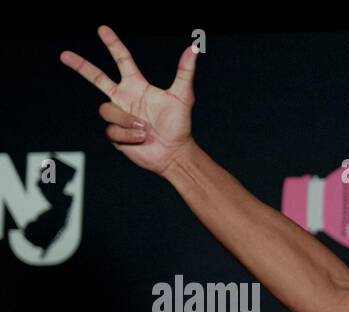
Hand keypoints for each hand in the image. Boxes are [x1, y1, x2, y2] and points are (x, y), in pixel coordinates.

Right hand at [60, 25, 199, 175]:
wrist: (174, 154)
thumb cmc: (180, 126)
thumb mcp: (183, 97)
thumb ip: (185, 72)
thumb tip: (194, 48)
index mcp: (137, 86)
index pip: (122, 60)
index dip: (112, 44)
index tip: (102, 29)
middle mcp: (124, 98)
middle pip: (96, 78)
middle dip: (80, 66)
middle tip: (64, 55)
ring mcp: (118, 116)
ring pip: (107, 110)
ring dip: (127, 121)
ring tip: (145, 130)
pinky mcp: (114, 134)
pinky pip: (112, 130)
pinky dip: (128, 135)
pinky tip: (141, 139)